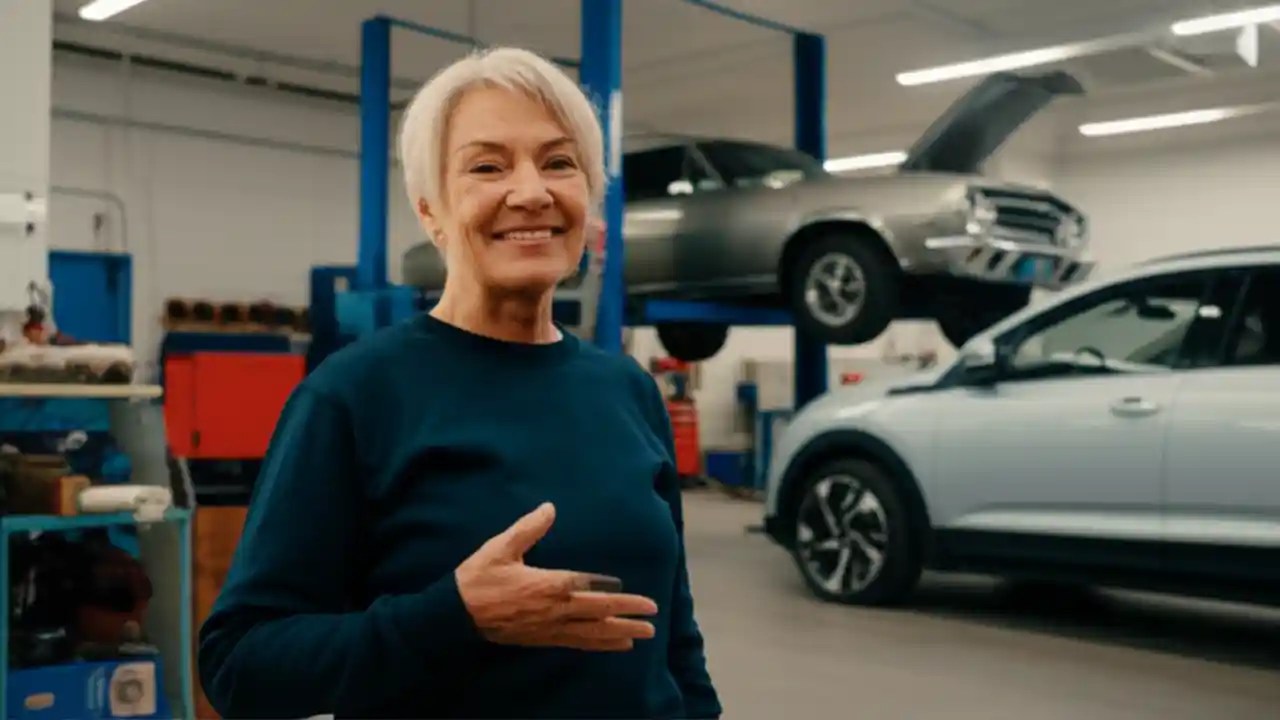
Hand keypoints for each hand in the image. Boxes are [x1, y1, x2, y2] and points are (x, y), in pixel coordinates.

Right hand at [455, 502, 658, 651]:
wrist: (456, 614)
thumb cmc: (479, 577)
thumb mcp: (502, 546)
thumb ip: (528, 528)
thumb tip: (550, 507)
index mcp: (548, 584)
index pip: (591, 588)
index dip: (617, 593)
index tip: (638, 594)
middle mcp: (555, 609)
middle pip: (599, 613)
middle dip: (628, 614)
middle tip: (653, 615)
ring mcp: (550, 627)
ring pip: (592, 633)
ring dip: (620, 633)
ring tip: (644, 634)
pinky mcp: (543, 639)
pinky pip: (578, 643)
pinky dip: (600, 645)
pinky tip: (615, 646)